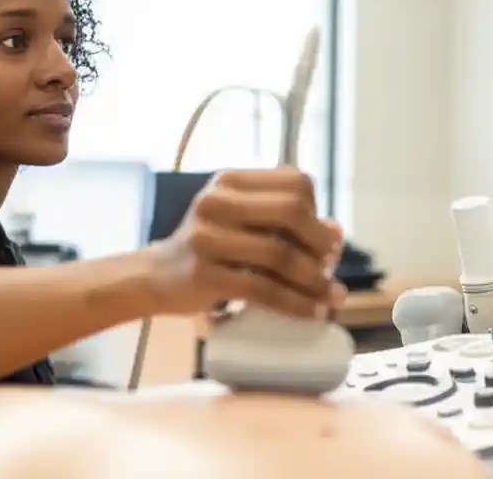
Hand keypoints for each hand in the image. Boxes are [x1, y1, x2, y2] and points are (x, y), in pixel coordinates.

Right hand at [145, 167, 347, 318]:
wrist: (157, 277)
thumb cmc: (211, 246)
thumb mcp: (241, 221)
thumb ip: (283, 222)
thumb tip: (335, 232)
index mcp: (230, 181)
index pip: (294, 181)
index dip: (317, 210)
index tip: (324, 237)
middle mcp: (216, 202)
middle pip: (290, 212)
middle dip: (320, 242)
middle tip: (331, 264)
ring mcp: (207, 237)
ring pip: (280, 254)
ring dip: (315, 279)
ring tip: (332, 296)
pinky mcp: (205, 275)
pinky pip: (263, 289)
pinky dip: (295, 303)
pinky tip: (313, 312)